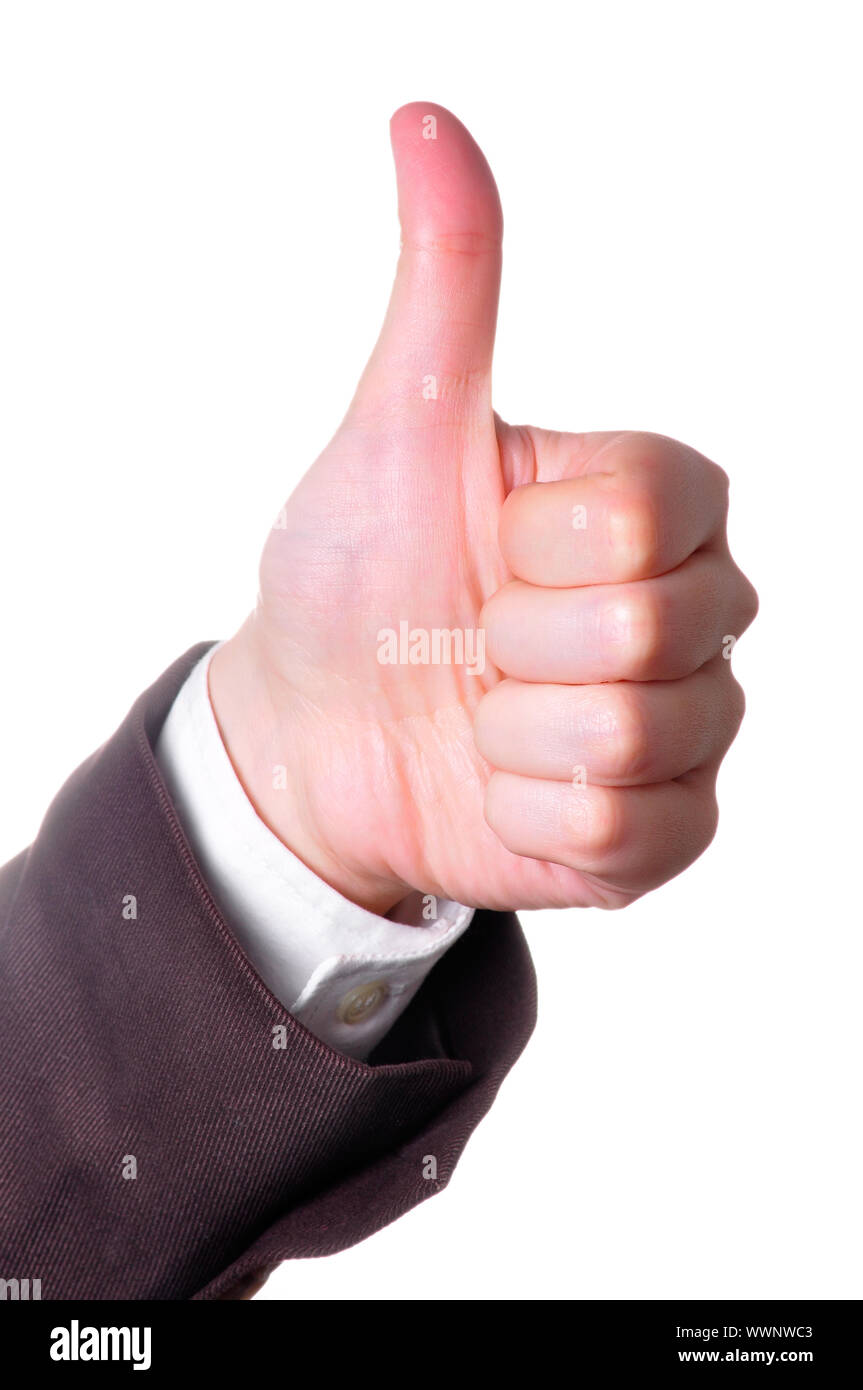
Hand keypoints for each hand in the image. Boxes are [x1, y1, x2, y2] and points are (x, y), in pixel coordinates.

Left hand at [209, 103, 757, 916]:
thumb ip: (447, 288)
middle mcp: (696, 608)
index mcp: (657, 505)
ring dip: (513, 732)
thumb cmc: (361, 576)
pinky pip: (628, 831)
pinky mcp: (666, 827)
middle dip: (512, 641)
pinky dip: (531, 813)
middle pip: (647, 629)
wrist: (321, 728)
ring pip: (636, 735)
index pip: (649, 513)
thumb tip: (427, 122)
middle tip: (473, 639)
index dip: (535, 542)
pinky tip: (504, 783)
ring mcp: (690, 724)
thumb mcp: (397, 431)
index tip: (489, 545)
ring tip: (484, 714)